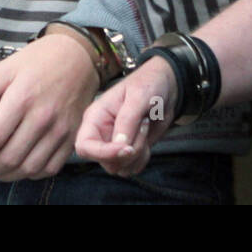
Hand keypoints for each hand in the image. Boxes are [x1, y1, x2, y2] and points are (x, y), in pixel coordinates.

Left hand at [0, 31, 99, 181]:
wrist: (77, 56)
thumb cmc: (36, 61)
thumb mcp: (5, 70)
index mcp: (23, 97)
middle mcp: (44, 116)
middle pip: (10, 158)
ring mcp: (61, 128)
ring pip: (29, 167)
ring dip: (6, 175)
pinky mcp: (72, 137)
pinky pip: (49, 168)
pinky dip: (30, 173)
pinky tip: (18, 166)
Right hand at [75, 56, 177, 175]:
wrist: (166, 86)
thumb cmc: (149, 83)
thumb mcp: (139, 96)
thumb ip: (127, 120)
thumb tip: (119, 145)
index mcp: (95, 118)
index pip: (84, 147)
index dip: (102, 153)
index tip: (126, 148)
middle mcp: (101, 134)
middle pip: (106, 162)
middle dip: (129, 150)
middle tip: (143, 124)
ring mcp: (114, 145)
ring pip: (120, 167)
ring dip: (138, 152)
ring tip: (145, 126)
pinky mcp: (128, 151)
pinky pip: (132, 168)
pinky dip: (143, 158)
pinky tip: (147, 137)